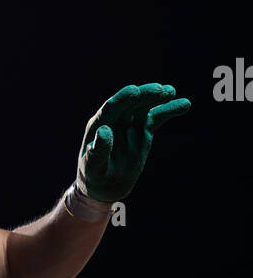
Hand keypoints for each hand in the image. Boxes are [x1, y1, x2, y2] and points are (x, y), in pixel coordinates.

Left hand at [76, 83, 190, 201]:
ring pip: (144, 107)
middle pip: (130, 103)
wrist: (105, 186)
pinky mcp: (143, 130)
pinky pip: (157, 118)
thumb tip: (104, 130)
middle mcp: (114, 120)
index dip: (123, 99)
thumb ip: (98, 151)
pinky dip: (169, 110)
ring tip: (172, 92)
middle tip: (160, 91)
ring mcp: (130, 124)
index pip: (111, 108)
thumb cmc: (94, 177)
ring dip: (158, 98)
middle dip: (144, 95)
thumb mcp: (93, 167)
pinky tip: (185, 104)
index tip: (135, 91)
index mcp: (98, 125)